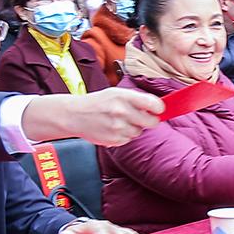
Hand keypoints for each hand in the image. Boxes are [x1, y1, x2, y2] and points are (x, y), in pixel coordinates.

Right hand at [21, 86, 164, 147]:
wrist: (74, 115)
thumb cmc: (98, 102)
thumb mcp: (116, 93)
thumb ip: (137, 99)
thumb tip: (159, 108)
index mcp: (124, 96)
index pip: (153, 104)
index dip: (159, 108)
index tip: (159, 110)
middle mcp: (121, 112)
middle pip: (152, 122)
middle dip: (150, 120)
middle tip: (141, 117)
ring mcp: (117, 127)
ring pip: (139, 132)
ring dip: (134, 128)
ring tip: (119, 121)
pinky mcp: (114, 140)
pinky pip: (129, 139)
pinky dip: (124, 135)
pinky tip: (113, 128)